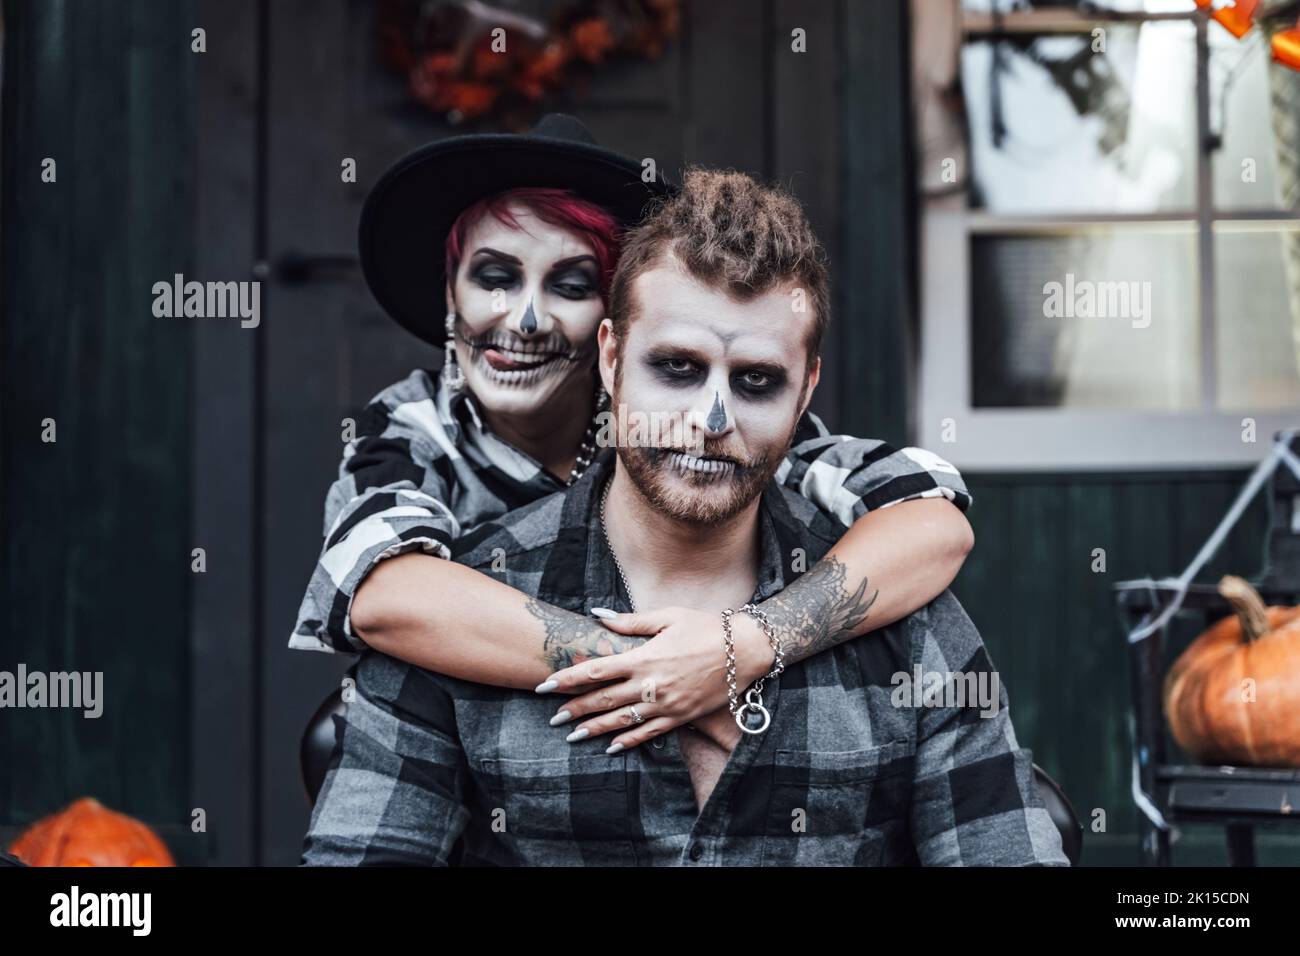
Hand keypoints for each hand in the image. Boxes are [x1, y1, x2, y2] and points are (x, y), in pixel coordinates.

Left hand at [537, 605, 771, 751]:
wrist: (745, 650)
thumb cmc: (706, 627)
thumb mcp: (668, 616)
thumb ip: (631, 621)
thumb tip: (598, 616)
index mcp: (644, 657)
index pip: (596, 671)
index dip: (567, 680)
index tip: (545, 686)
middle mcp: (651, 684)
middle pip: (603, 700)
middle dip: (574, 710)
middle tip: (551, 718)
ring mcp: (666, 704)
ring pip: (622, 721)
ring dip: (594, 730)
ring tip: (572, 736)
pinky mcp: (681, 717)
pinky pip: (649, 734)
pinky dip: (628, 742)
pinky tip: (611, 748)